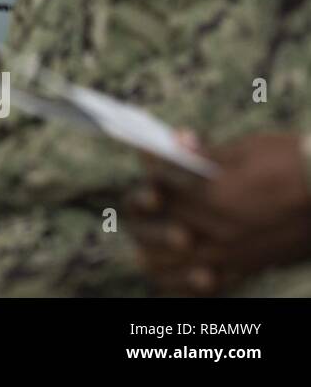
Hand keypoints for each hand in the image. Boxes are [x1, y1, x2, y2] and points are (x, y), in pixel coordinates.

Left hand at [126, 130, 310, 294]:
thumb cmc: (292, 164)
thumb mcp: (246, 150)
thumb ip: (205, 154)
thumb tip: (176, 142)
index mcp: (213, 196)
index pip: (162, 186)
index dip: (150, 169)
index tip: (145, 154)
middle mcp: (218, 229)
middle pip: (161, 228)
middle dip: (142, 216)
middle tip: (136, 208)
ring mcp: (234, 252)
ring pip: (178, 264)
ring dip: (155, 256)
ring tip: (141, 252)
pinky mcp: (251, 266)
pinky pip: (209, 285)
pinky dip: (186, 284)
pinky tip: (174, 281)